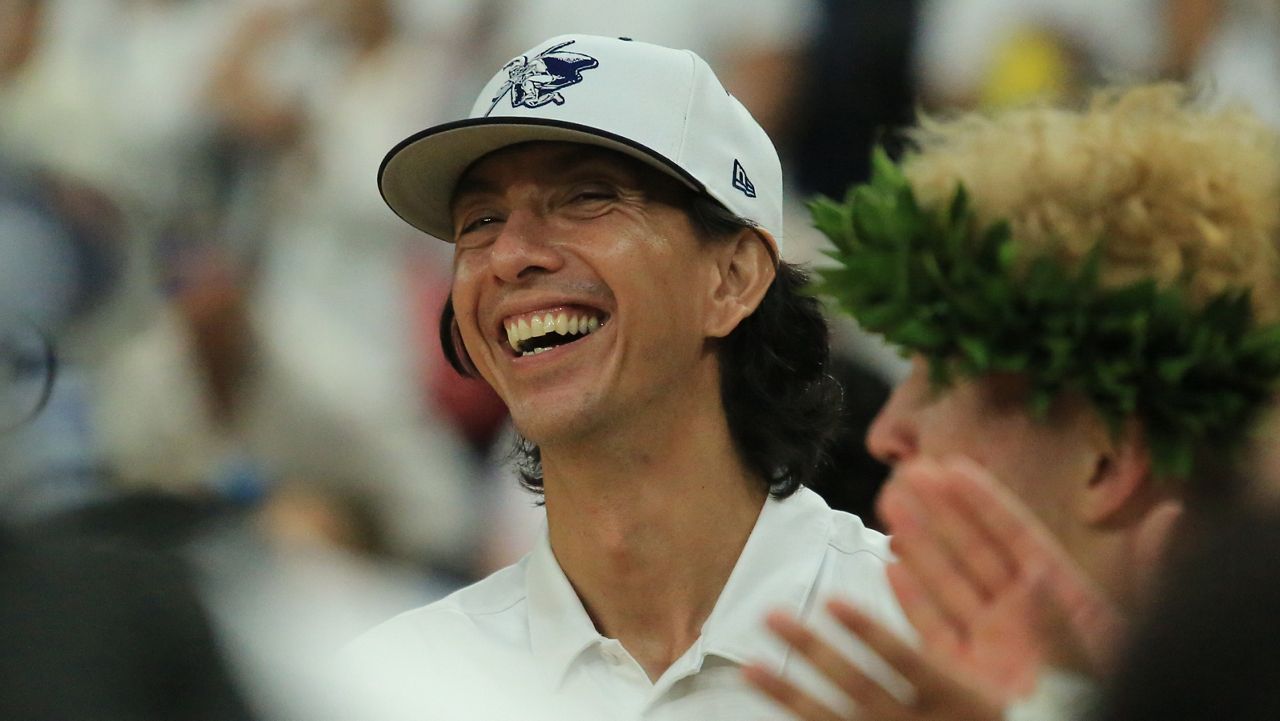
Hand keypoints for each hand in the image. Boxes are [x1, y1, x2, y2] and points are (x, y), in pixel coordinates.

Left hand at [743, 600, 1000, 720]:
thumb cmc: (990, 711)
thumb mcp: (986, 675)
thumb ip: (947, 626)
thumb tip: (898, 565)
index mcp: (964, 699)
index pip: (910, 661)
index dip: (870, 631)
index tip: (832, 601)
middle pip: (860, 688)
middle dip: (813, 650)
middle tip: (771, 615)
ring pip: (834, 720)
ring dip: (787, 692)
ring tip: (749, 667)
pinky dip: (796, 714)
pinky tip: (768, 696)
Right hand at [878, 457, 1126, 690]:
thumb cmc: (1119, 686)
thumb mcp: (1141, 624)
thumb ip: (1150, 571)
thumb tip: (1169, 516)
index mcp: (1061, 596)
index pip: (1016, 536)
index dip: (985, 501)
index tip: (955, 466)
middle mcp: (1019, 614)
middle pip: (973, 551)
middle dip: (940, 511)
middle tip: (912, 473)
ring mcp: (989, 644)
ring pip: (946, 583)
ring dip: (918, 543)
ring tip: (892, 506)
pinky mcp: (963, 675)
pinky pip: (932, 631)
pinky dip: (911, 600)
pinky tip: (893, 569)